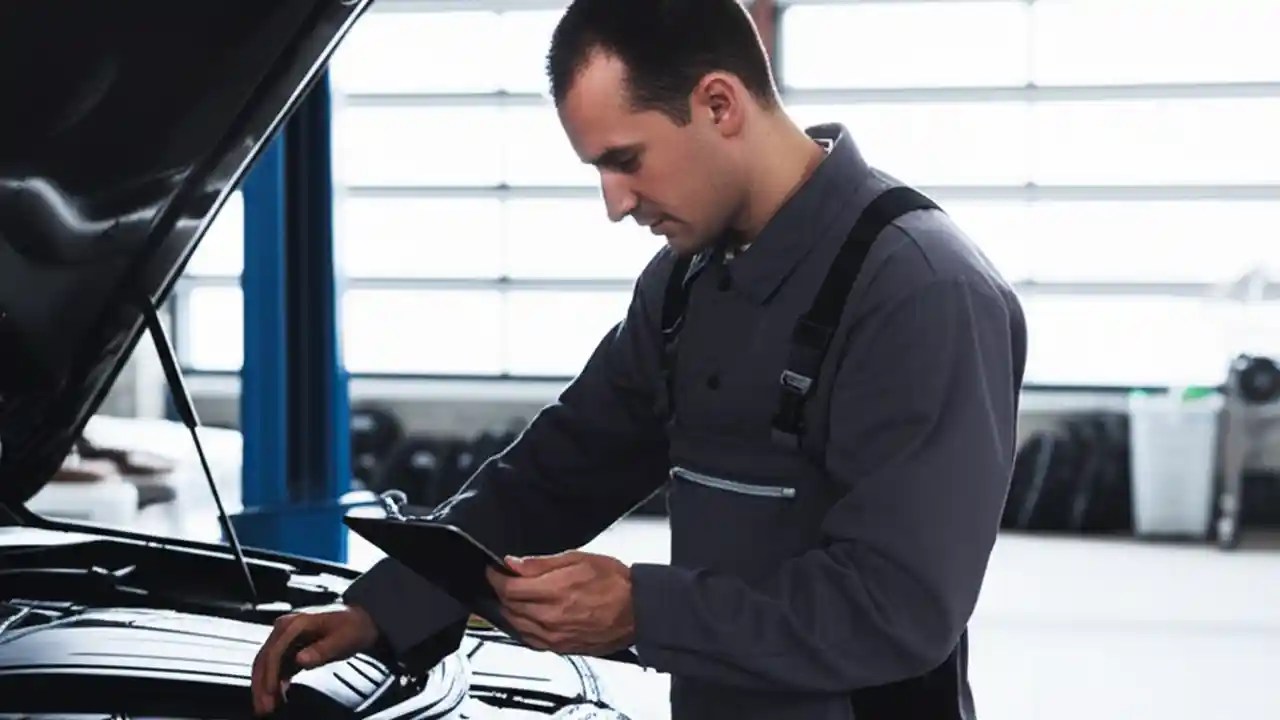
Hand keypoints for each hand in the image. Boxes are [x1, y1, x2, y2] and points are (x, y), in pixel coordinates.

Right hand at [250, 605, 379, 715]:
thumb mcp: (342, 639)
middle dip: (262, 685)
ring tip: (266, 708)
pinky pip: (275, 668)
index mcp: (295, 624)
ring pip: (266, 665)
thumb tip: (300, 660)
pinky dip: (273, 683)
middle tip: (264, 708)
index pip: (274, 652)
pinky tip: (277, 698)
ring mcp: (285, 639)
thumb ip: (322, 650)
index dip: (270, 675)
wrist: (360, 621)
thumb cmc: (353, 627)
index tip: (271, 694)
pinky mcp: (289, 649)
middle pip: (264, 659)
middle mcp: (285, 629)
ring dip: (264, 687)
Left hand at [486, 551, 634, 656]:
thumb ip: (541, 564)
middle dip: (501, 592)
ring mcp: (555, 637)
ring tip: (512, 598)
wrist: (638, 610)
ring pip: (516, 626)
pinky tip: (525, 619)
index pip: (509, 588)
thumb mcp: (578, 559)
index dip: (496, 577)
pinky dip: (522, 629)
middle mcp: (550, 618)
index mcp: (554, 592)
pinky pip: (530, 641)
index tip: (494, 570)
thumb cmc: (615, 584)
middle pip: (509, 607)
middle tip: (502, 581)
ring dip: (509, 611)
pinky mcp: (562, 649)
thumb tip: (514, 563)